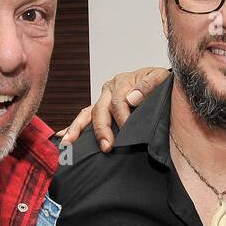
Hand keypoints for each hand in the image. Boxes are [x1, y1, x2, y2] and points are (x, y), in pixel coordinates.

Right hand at [55, 67, 169, 150]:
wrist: (162, 82)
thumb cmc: (161, 82)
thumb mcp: (161, 78)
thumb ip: (149, 85)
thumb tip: (132, 99)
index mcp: (122, 82)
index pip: (118, 102)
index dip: (123, 118)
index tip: (129, 131)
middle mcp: (109, 90)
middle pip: (99, 110)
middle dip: (101, 130)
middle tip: (107, 147)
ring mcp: (103, 100)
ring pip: (87, 114)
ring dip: (77, 129)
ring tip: (68, 143)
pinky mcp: (101, 109)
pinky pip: (85, 117)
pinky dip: (74, 127)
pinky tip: (62, 137)